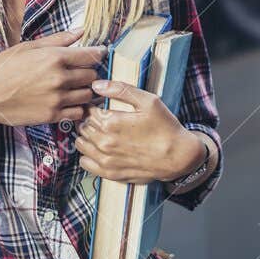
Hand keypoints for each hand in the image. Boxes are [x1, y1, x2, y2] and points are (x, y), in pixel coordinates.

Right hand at [0, 29, 105, 128]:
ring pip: (88, 94)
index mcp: (54, 57)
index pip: (92, 55)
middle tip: (81, 72)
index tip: (99, 54)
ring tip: (74, 87)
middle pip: (92, 76)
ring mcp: (57, 99)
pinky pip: (79, 112)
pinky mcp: (52, 116)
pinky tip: (69, 102)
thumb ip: (58, 39)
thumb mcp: (27, 47)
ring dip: (85, 90)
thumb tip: (81, 31)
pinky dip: (78, 107)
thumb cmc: (1, 68)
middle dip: (89, 72)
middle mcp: (59, 78)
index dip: (98, 54)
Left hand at [76, 81, 208, 184]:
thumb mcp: (148, 101)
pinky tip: (99, 148)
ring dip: (87, 136)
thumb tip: (96, 85)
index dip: (93, 105)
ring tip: (101, 132)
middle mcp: (104, 142)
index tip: (101, 105)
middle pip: (83, 126)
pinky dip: (87, 154)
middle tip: (102, 117)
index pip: (88, 110)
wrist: (178, 156)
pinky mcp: (109, 173)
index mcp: (111, 122)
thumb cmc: (165, 127)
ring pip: (81, 143)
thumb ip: (120, 89)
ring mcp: (106, 159)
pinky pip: (84, 162)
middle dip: (90, 120)